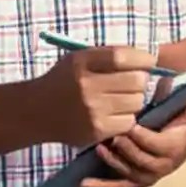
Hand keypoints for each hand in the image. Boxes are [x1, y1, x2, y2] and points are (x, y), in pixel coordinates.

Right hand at [31, 46, 155, 146]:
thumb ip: (109, 55)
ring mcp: (92, 111)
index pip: (123, 57)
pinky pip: (129, 121)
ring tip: (120, 98)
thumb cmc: (64, 80)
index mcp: (82, 62)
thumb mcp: (79, 58)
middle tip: (132, 81)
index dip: (143, 58)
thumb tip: (149, 58)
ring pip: (137, 101)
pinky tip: (114, 113)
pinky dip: (126, 117)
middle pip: (136, 80)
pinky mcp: (96, 131)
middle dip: (140, 79)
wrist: (36, 111)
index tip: (149, 60)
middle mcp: (87, 86)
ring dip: (134, 98)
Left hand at [80, 95, 185, 186]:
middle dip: (129, 151)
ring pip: (135, 175)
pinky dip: (104, 185)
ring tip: (101, 149)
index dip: (145, 138)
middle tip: (114, 136)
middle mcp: (172, 162)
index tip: (131, 125)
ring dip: (117, 164)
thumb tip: (178, 85)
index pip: (162, 146)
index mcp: (185, 142)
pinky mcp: (143, 176)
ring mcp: (157, 172)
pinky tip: (85, 182)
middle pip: (148, 165)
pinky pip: (124, 184)